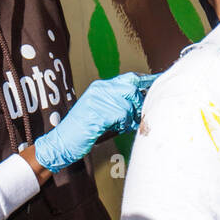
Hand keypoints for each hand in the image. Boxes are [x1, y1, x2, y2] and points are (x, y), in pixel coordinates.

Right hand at [33, 72, 158, 172]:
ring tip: (121, 125)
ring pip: (128, 104)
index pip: (128, 78)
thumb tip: (140, 101)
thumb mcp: (100, 110)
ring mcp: (98, 101)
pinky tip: (117, 128)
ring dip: (129, 118)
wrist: (62, 142)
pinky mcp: (98, 113)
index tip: (157, 80)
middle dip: (137, 102)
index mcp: (100, 87)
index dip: (145, 80)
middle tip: (135, 114)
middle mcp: (99, 90)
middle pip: (131, 88)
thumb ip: (117, 103)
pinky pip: (121, 115)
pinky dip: (123, 124)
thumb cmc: (83, 130)